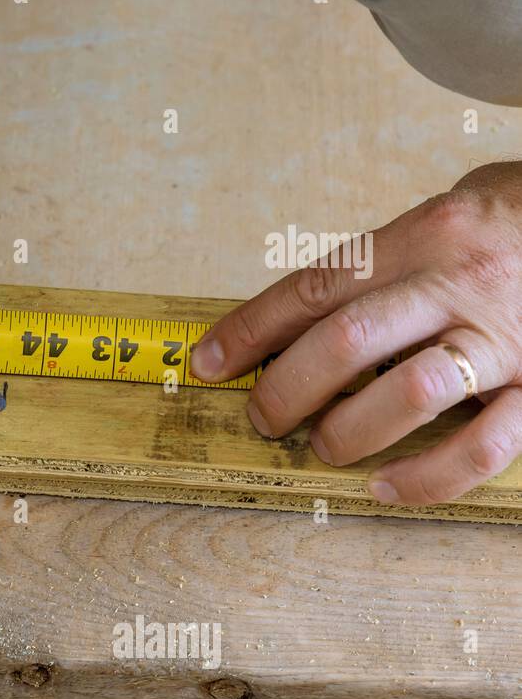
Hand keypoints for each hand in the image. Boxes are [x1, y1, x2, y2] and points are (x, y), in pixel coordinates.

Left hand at [190, 162, 521, 504]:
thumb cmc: (515, 219)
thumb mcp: (445, 213)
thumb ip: (381, 260)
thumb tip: (297, 311)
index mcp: (424, 235)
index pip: (315, 287)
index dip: (250, 331)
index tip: (206, 363)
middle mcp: (460, 283)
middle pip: (348, 341)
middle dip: (286, 390)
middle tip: (262, 418)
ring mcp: (504, 339)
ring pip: (409, 393)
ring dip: (348, 431)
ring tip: (323, 447)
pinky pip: (483, 446)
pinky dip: (426, 476)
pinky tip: (385, 485)